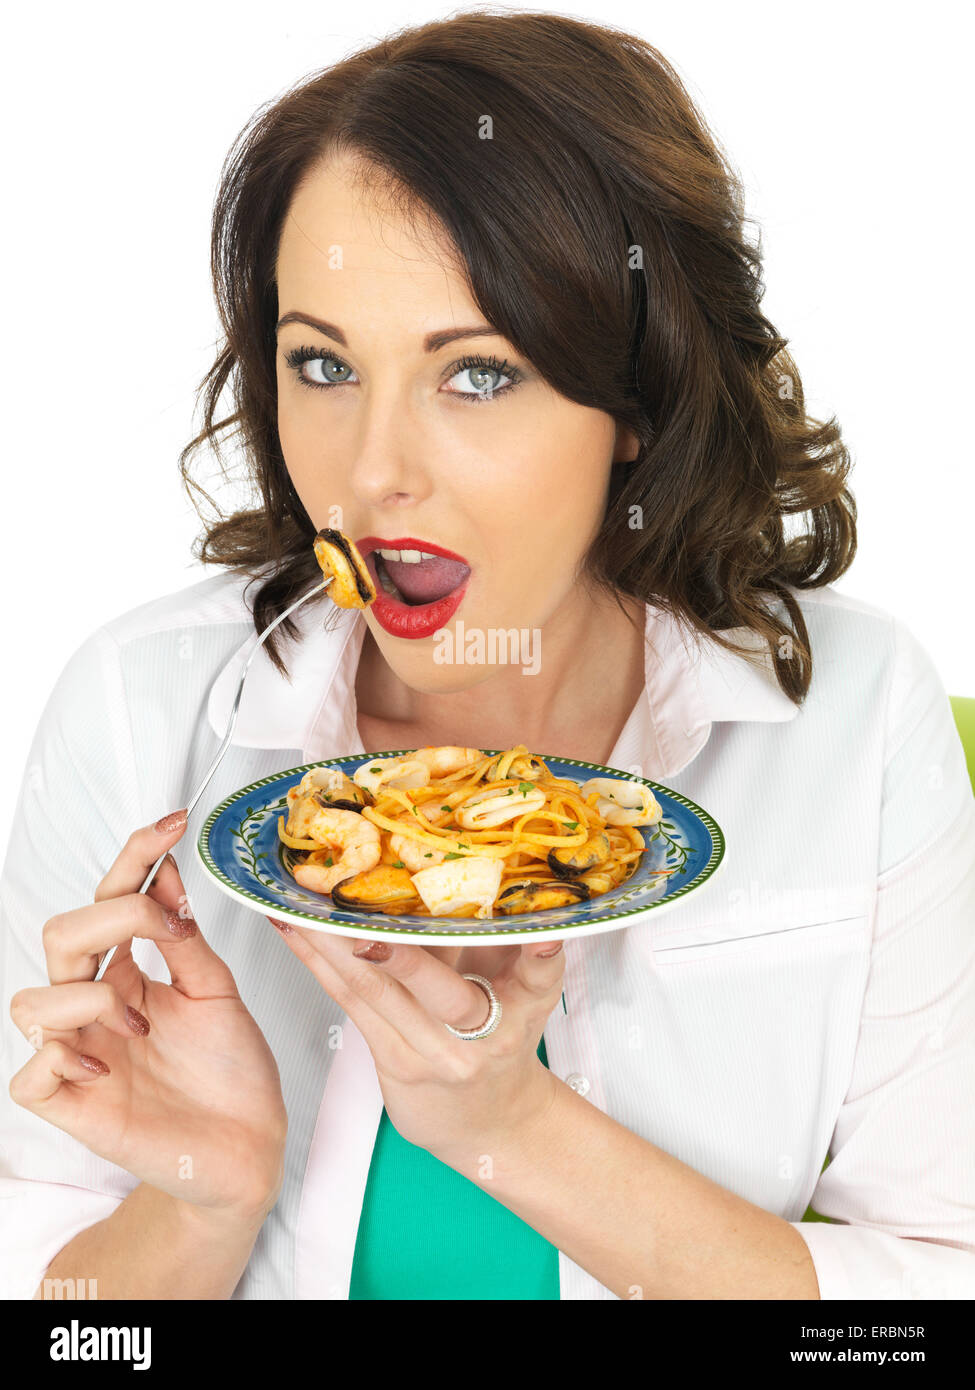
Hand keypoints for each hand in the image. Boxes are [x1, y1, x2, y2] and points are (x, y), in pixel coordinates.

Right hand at [9, 814, 287, 1220]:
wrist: (251, 1147)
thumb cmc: (233, 1072)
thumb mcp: (218, 991)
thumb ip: (185, 937)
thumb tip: (168, 870)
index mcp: (129, 973)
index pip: (110, 900)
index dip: (133, 858)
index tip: (172, 824)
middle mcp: (97, 1008)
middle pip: (61, 934)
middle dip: (114, 916)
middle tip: (169, 932)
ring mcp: (79, 1055)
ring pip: (32, 1002)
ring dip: (91, 995)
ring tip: (142, 1024)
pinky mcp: (71, 1105)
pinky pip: (31, 1073)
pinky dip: (63, 1056)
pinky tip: (107, 1063)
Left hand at [266, 921, 562, 1163]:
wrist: (490, 1119)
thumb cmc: (504, 1036)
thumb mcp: (525, 990)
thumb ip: (508, 938)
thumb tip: (492, 873)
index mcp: (526, 1006)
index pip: (539, 978)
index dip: (541, 956)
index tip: (542, 935)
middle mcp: (484, 1034)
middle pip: (445, 993)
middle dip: (404, 959)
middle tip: (367, 931)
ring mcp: (435, 1052)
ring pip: (379, 992)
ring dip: (334, 948)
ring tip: (302, 909)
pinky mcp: (394, 1059)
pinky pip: (350, 1002)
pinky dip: (319, 962)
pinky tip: (293, 931)